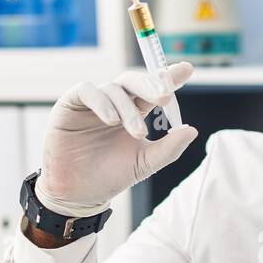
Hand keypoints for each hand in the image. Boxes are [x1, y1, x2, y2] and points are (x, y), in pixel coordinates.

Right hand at [35, 62, 196, 216]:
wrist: (79, 194)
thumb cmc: (111, 176)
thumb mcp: (145, 163)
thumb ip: (168, 148)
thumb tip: (192, 130)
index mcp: (134, 111)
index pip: (153, 89)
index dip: (169, 77)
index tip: (187, 69)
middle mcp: (115, 102)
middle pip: (135, 81)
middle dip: (151, 85)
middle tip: (165, 96)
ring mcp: (93, 102)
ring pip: (114, 89)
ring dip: (128, 109)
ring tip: (138, 132)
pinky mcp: (70, 104)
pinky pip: (87, 91)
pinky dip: (101, 102)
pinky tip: (112, 120)